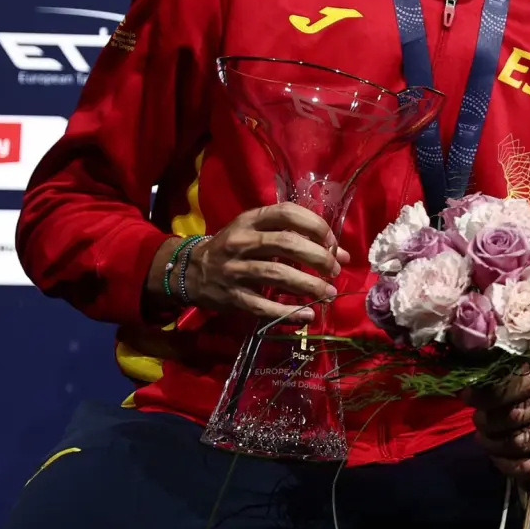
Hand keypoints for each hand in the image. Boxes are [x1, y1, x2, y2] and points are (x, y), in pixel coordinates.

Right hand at [183, 203, 349, 322]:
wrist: (190, 270)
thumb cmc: (234, 247)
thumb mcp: (256, 231)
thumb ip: (293, 236)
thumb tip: (339, 253)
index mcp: (250, 220)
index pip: (287, 213)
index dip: (315, 225)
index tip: (332, 242)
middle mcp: (241, 241)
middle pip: (286, 244)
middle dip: (317, 257)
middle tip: (334, 270)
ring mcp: (235, 269)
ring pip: (277, 274)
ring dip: (308, 286)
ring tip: (328, 293)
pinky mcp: (232, 296)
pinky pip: (262, 306)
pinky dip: (288, 313)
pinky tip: (308, 315)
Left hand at [470, 362, 529, 480]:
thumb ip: (513, 374)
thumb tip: (475, 381)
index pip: (516, 384)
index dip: (487, 393)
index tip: (468, 397)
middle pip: (515, 416)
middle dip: (488, 421)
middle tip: (478, 420)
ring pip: (520, 443)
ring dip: (493, 444)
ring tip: (484, 439)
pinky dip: (508, 466)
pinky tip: (498, 458)